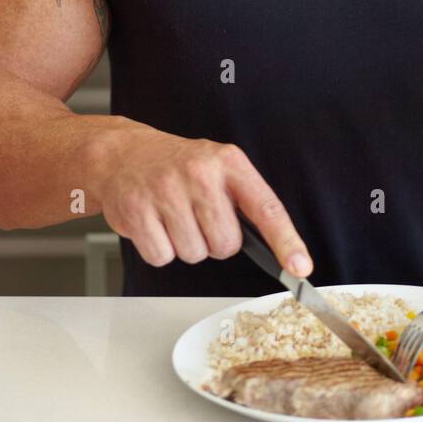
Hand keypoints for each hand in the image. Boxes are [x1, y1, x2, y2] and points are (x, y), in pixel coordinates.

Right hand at [88, 124, 311, 273]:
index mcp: (229, 162)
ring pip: (193, 254)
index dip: (286, 242)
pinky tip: (153, 223)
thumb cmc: (177, 166)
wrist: (122, 153)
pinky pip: (161, 257)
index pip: (267, 208)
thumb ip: (245, 200)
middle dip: (213, 242)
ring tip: (171, 216)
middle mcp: (200, 173)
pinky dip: (158, 249)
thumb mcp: (218, 167)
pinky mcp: (137, 210)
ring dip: (184, 245)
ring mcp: (166, 191)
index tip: (300, 268)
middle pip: (225, 245)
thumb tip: (275, 248)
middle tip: (196, 218)